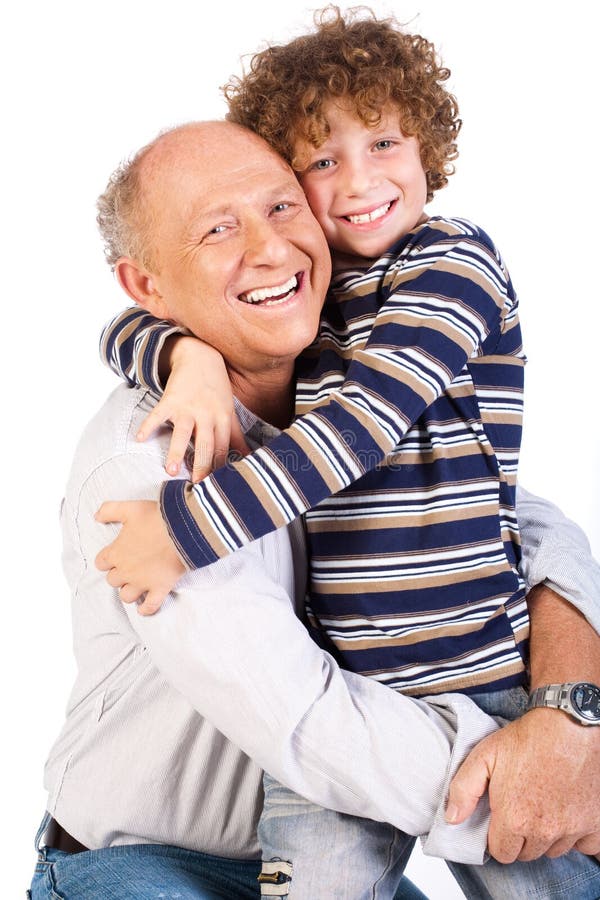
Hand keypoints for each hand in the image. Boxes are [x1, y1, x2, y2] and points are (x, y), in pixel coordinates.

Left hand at [95, 500, 186, 614]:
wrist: (182, 530)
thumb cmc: (156, 519)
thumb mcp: (130, 508)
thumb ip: (109, 510)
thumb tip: (96, 516)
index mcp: (116, 553)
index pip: (101, 563)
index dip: (107, 560)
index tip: (115, 556)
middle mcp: (126, 571)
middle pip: (113, 580)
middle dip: (119, 575)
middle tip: (129, 567)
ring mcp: (142, 582)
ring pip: (126, 596)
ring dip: (129, 591)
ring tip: (136, 585)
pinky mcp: (159, 588)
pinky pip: (150, 606)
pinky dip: (146, 609)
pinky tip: (144, 609)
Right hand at [136, 336, 248, 481]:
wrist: (200, 357)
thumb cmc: (217, 389)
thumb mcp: (229, 411)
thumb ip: (236, 436)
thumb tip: (249, 457)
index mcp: (223, 419)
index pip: (223, 448)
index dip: (220, 468)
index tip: (216, 487)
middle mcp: (207, 414)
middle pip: (206, 444)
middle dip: (202, 465)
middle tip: (197, 487)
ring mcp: (188, 407)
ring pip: (183, 432)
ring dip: (177, 451)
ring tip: (171, 470)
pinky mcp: (170, 399)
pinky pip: (158, 414)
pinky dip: (148, 425)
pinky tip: (140, 438)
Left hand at [446, 708, 599, 861]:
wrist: (569, 724)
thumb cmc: (528, 738)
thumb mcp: (485, 756)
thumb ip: (464, 789)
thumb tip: (452, 819)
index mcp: (515, 819)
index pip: (502, 853)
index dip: (498, 836)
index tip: (502, 818)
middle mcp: (545, 831)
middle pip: (528, 853)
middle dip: (520, 836)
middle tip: (521, 807)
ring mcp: (573, 829)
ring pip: (554, 850)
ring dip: (547, 835)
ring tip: (543, 804)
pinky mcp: (595, 824)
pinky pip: (584, 845)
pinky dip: (576, 834)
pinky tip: (567, 810)